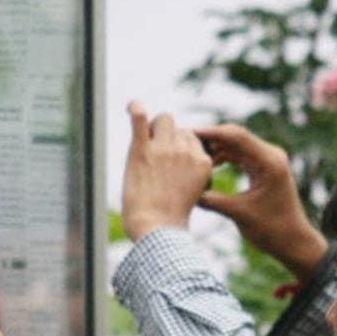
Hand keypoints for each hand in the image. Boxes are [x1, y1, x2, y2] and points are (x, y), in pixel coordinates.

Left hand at [121, 101, 212, 240]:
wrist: (156, 229)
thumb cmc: (171, 217)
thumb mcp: (192, 191)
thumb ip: (189, 170)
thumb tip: (179, 148)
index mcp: (203, 163)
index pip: (192, 139)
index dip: (179, 149)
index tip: (172, 170)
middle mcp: (187, 152)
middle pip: (178, 128)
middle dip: (168, 138)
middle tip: (156, 162)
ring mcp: (164, 149)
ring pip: (162, 119)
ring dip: (154, 128)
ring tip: (146, 147)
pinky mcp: (141, 150)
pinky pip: (140, 119)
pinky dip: (136, 109)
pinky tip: (133, 106)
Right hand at [195, 124, 328, 280]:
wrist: (293, 241)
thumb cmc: (272, 230)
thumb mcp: (240, 215)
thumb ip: (213, 201)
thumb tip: (187, 192)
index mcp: (270, 162)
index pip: (236, 136)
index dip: (211, 133)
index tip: (188, 133)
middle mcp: (271, 155)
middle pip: (235, 136)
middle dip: (210, 138)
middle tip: (184, 141)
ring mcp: (267, 160)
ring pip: (235, 145)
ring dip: (215, 148)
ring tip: (191, 153)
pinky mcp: (262, 168)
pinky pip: (239, 155)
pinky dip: (222, 157)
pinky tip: (206, 165)